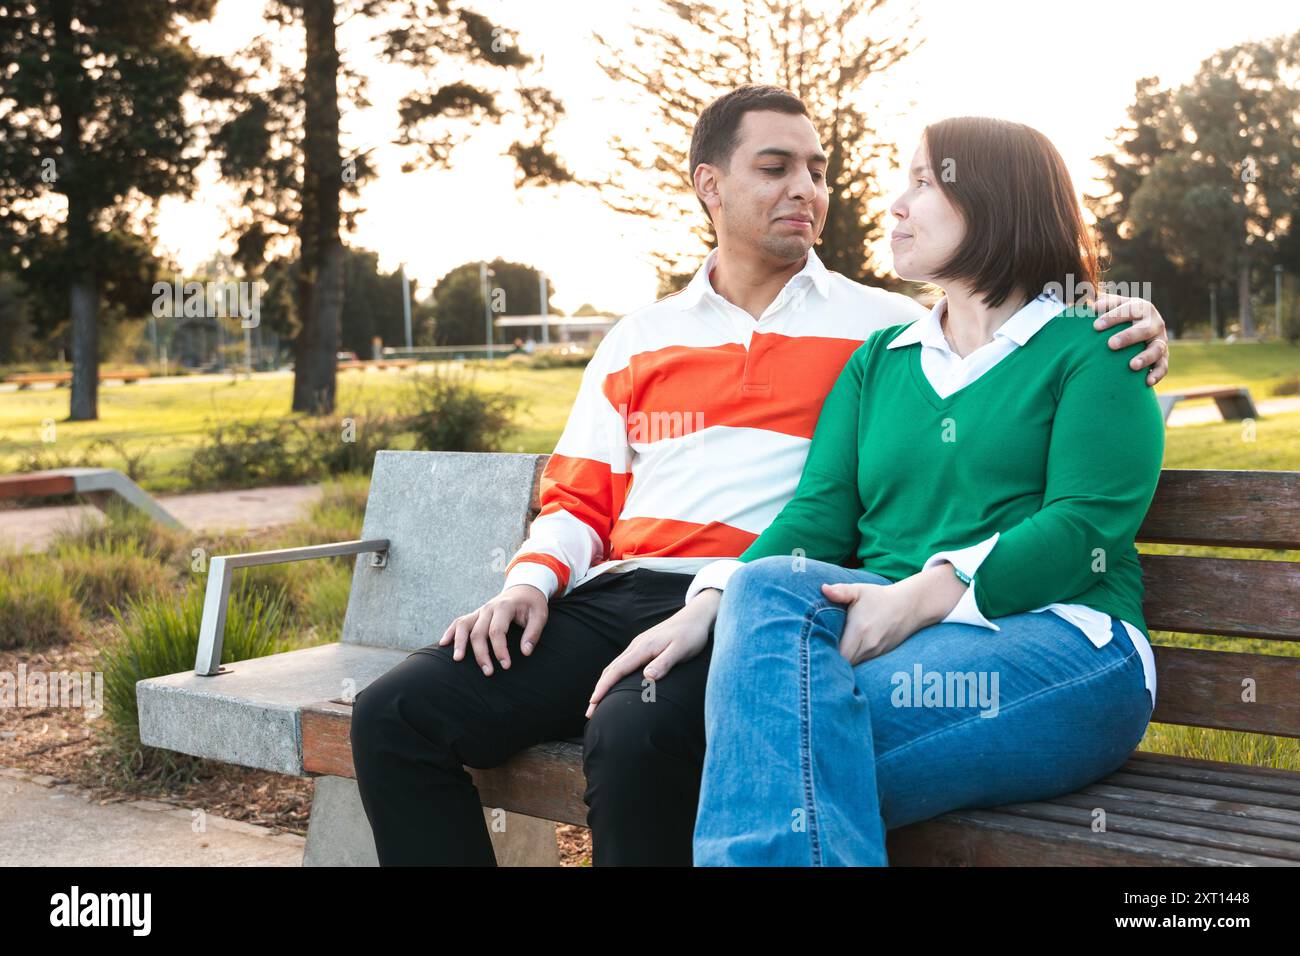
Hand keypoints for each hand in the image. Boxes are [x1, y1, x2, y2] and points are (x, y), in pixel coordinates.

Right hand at [438, 584, 547, 675]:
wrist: (524, 590)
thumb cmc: (532, 605)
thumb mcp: (540, 615)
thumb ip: (533, 633)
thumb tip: (526, 652)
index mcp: (504, 607)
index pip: (497, 631)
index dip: (500, 650)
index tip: (506, 666)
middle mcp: (488, 608)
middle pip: (478, 632)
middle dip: (481, 654)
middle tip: (488, 673)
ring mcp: (480, 611)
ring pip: (464, 625)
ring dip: (459, 643)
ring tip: (457, 659)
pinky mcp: (476, 615)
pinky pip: (459, 622)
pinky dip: (450, 632)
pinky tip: (443, 644)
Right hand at [584, 589, 720, 717]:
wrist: (695, 617)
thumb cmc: (691, 635)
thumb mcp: (682, 650)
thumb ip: (664, 663)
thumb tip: (647, 677)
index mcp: (644, 647)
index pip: (618, 670)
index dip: (604, 687)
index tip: (593, 702)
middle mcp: (637, 645)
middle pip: (611, 669)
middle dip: (599, 690)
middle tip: (590, 711)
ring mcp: (638, 645)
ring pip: (615, 666)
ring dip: (604, 683)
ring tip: (598, 702)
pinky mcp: (643, 646)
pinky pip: (622, 663)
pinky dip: (613, 676)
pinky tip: (615, 685)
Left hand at [820, 564, 965, 665]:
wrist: (910, 606)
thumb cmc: (879, 597)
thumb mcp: (859, 591)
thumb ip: (841, 591)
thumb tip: (824, 588)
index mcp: (859, 630)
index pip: (839, 654)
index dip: (826, 657)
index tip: (813, 652)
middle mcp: (868, 645)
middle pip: (844, 665)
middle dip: (830, 664)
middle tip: (814, 659)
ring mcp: (875, 652)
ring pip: (853, 667)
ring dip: (840, 665)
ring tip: (825, 660)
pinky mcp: (880, 655)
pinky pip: (862, 665)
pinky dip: (851, 664)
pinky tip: (841, 659)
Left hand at [1092, 292, 1168, 386]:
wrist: (1138, 324)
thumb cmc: (1117, 316)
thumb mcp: (1111, 306)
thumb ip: (1101, 303)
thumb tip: (1088, 304)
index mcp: (1141, 307)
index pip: (1128, 310)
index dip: (1112, 317)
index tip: (1095, 326)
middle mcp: (1154, 323)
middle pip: (1144, 329)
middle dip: (1128, 336)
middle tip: (1110, 344)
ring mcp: (1160, 340)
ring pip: (1156, 349)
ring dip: (1145, 357)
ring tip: (1131, 366)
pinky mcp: (1163, 356)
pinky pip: (1163, 366)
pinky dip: (1157, 374)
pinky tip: (1147, 382)